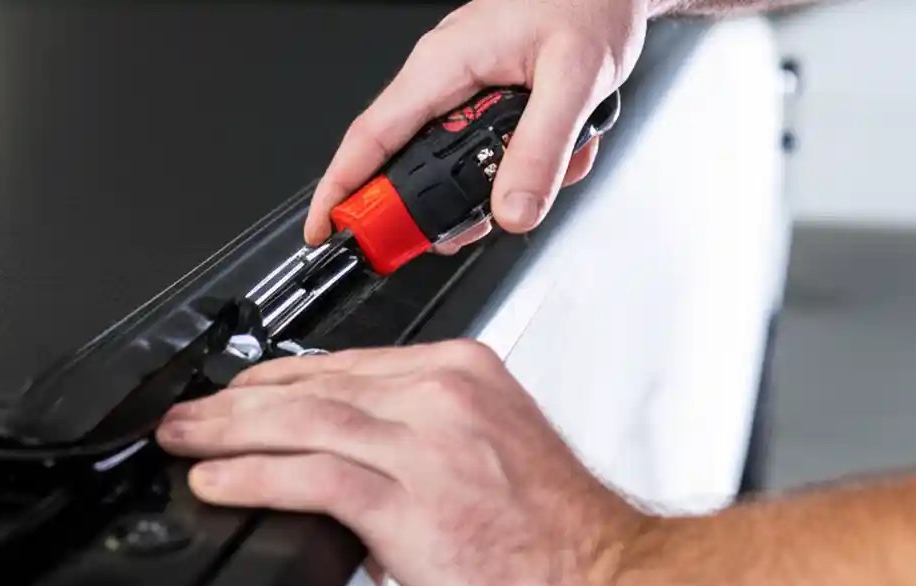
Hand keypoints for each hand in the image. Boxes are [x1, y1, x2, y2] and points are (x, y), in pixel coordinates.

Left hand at [156, 340, 653, 585]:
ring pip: (300, 419)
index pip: (344, 363)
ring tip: (182, 440)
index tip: (238, 394)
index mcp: (461, 372)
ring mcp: (425, 443)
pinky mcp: (410, 499)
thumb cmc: (558, 531)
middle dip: (235, 400)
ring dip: (225, 430)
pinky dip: (253, 476)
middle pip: (311, 382)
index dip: (275, 380)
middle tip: (187, 414)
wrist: (610, 581)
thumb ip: (424, 434)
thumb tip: (350, 454)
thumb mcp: (491, 448)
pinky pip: (311, 475)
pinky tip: (217, 481)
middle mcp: (441, 394)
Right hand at [304, 0, 648, 250]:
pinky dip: (520, 162)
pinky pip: (484, 146)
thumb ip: (541, 152)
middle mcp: (443, 75)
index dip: (341, 190)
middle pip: (405, 161)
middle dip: (434, 208)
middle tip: (462, 233)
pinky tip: (557, 152)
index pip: (370, 138)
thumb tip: (512, 212)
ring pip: (452, 160)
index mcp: (444, 65)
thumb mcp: (575, 81)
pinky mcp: (484, 94)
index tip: (327, 229)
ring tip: (541, 178)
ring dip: (494, 183)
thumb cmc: (589, 4)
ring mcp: (461, 85)